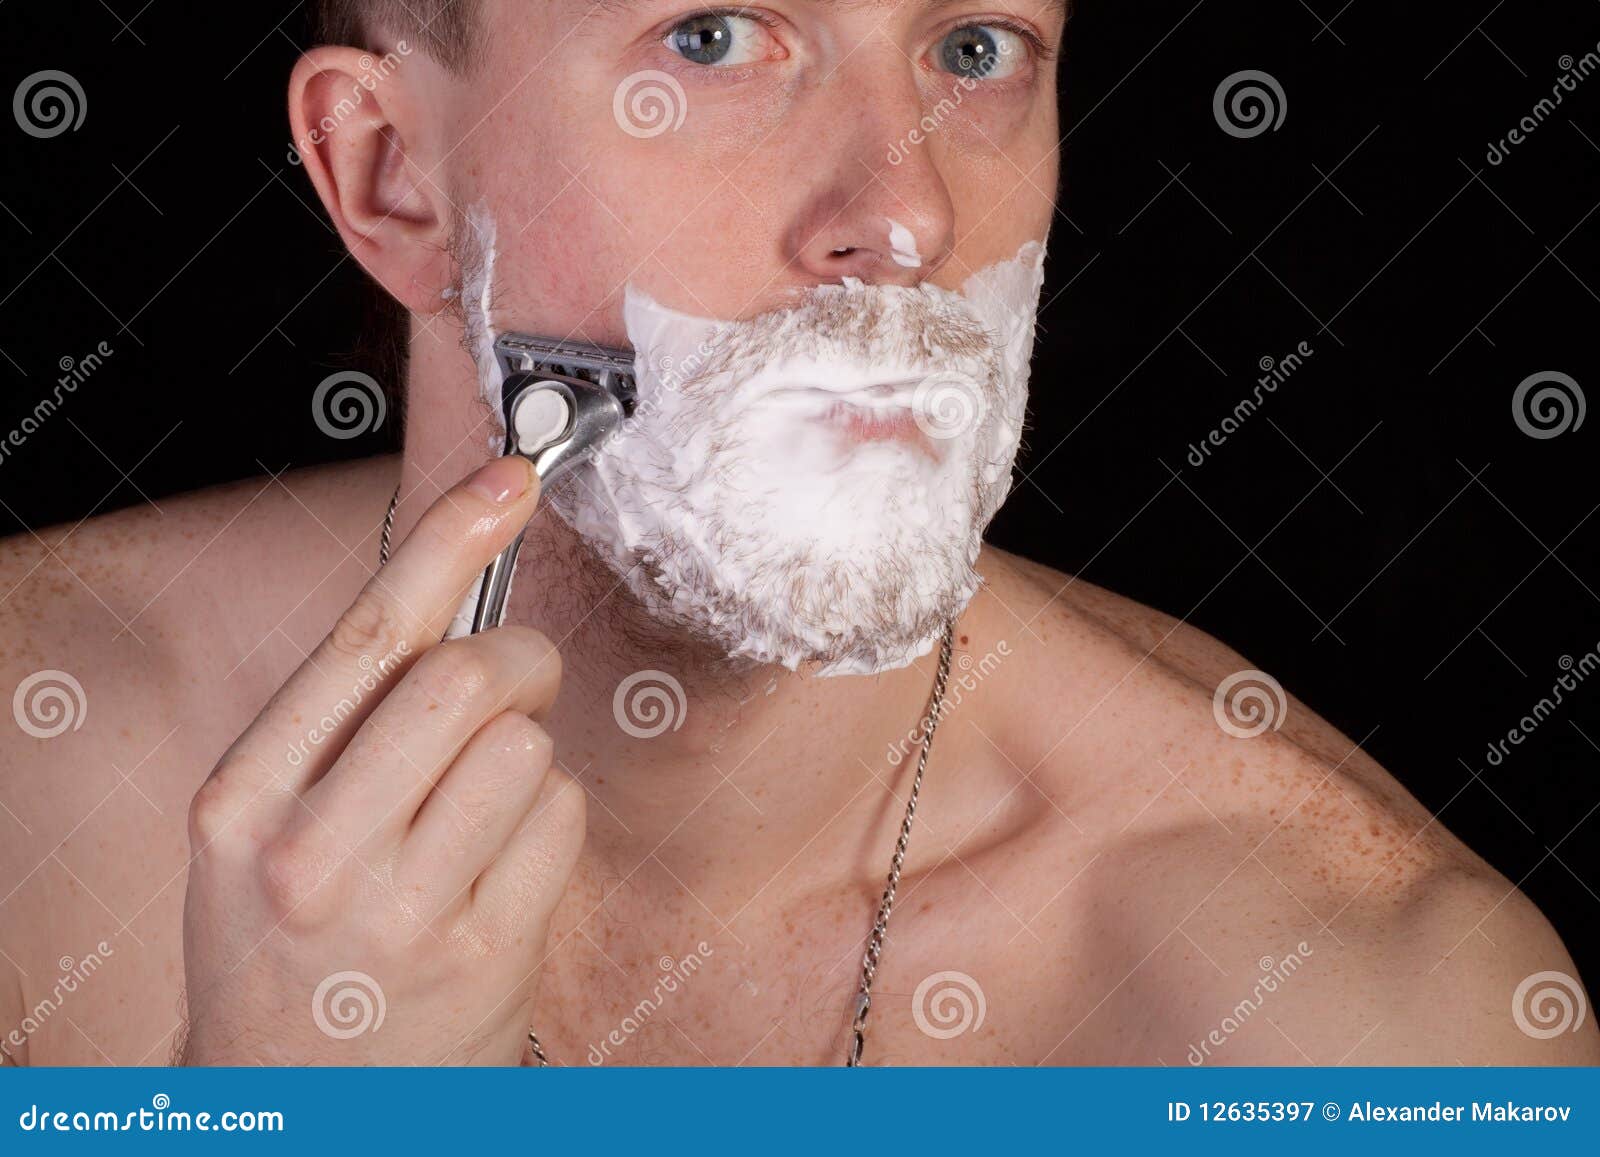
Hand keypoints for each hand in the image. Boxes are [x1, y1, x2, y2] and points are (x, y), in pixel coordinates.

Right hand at [179, 457, 583, 1064]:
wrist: (298, 1102)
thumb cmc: (289, 945)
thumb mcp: (262, 831)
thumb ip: (339, 723)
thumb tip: (452, 592)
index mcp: (243, 801)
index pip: (365, 639)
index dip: (449, 542)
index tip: (510, 480)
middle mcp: (313, 855)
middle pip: (465, 679)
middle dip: (516, 657)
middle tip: (520, 677)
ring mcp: (402, 912)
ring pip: (525, 746)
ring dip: (528, 751)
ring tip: (486, 803)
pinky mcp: (484, 954)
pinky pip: (560, 817)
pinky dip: (551, 816)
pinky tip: (505, 862)